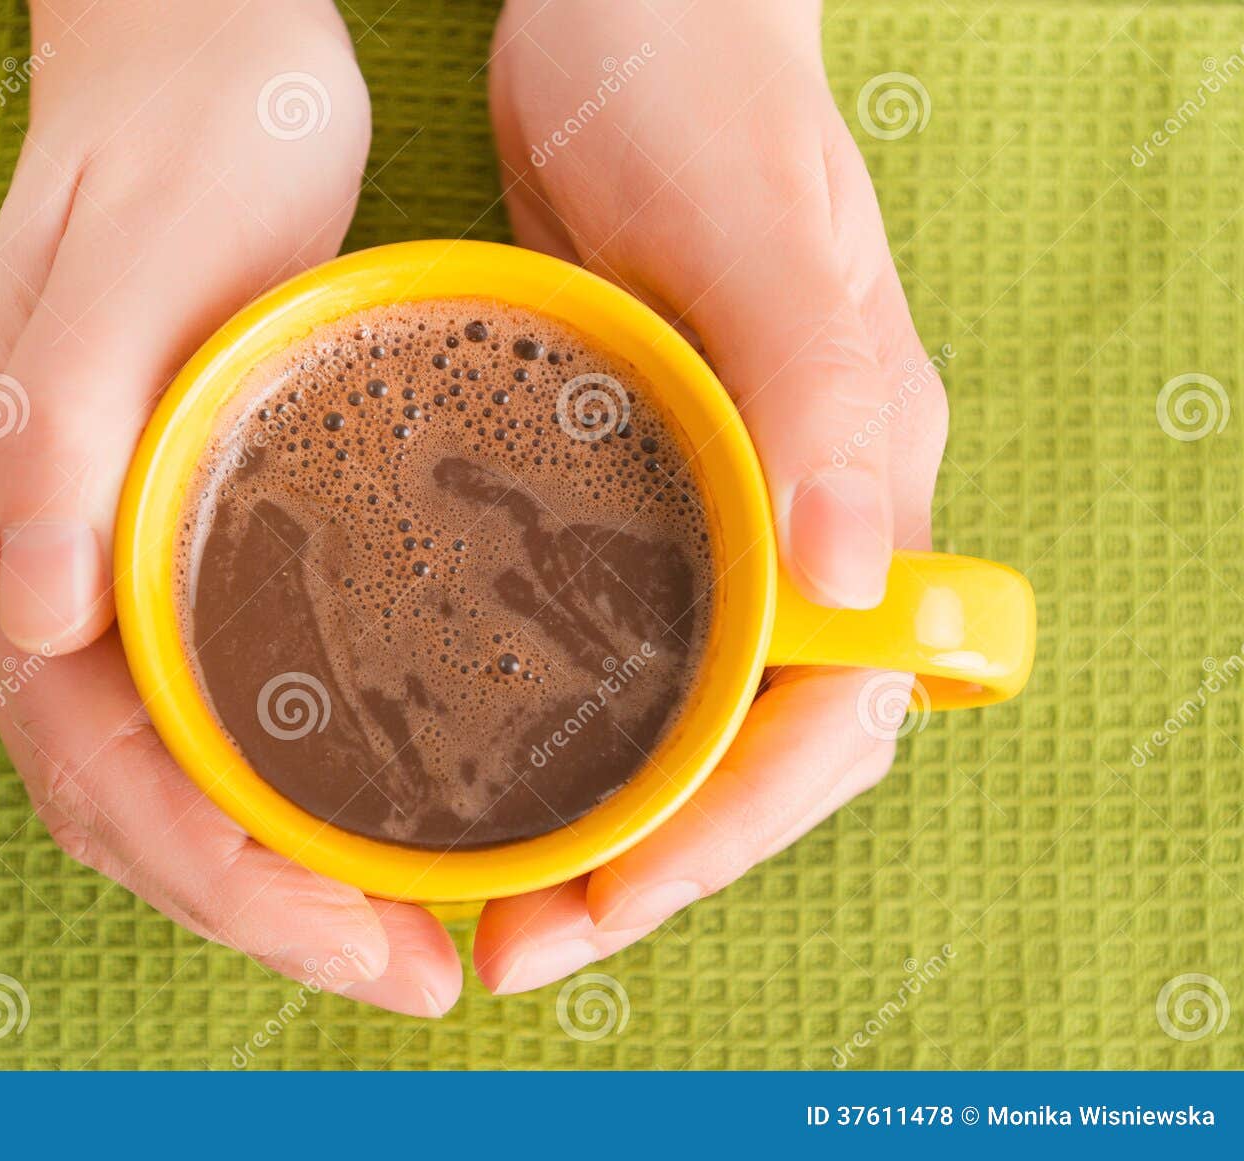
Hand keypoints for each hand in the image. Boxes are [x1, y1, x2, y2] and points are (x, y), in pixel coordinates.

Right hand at [0, 0, 461, 1015]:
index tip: (369, 946)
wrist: (201, 56)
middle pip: (133, 804)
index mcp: (0, 527)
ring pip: (168, 774)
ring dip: (275, 871)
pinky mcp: (160, 530)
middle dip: (268, 911)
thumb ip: (56, 434)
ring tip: (402, 926)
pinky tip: (366, 807)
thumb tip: (34, 619)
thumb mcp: (128, 268)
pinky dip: (278, 788)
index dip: (232, 886)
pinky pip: (203, 705)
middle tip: (413, 967)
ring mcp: (90, 556)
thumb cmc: (182, 140)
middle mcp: (32, 565)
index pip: (104, 772)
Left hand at [477, 0, 947, 990]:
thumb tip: (855, 588)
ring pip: (677, 713)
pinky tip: (465, 753)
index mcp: (853, 485)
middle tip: (510, 938)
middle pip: (748, 749)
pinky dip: (553, 721)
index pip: (828, 719)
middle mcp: (796, 517)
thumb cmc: (704, 94)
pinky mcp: (638, 480)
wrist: (630, 15)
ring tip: (482, 890)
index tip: (600, 907)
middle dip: (642, 862)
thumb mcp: (760, 233)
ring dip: (592, 814)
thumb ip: (819, 401)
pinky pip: (612, 640)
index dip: (724, 835)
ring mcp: (715, 505)